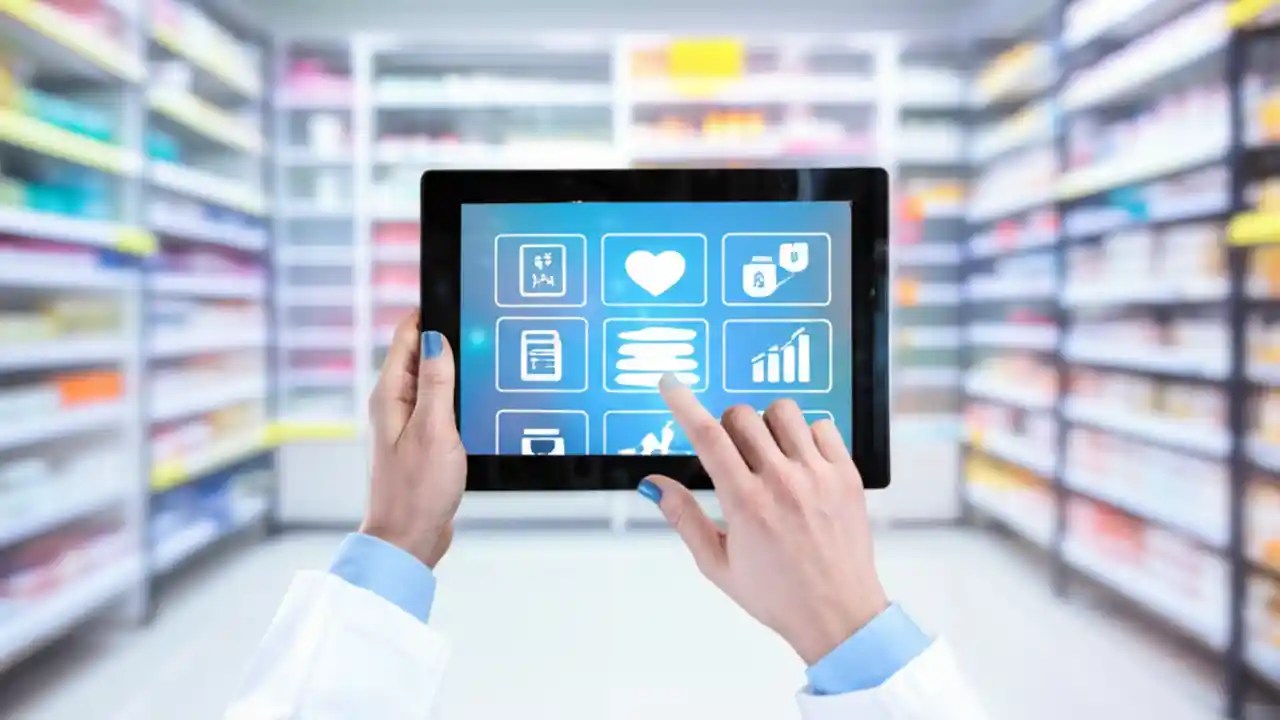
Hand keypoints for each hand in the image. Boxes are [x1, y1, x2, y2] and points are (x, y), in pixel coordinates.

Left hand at [363, 311, 465, 567]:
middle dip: (449, 339)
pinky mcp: (424, 440)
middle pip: (423, 354)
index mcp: (390, 395)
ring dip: (457, 370)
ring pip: (436, 380)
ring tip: (486, 360)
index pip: (406, 336)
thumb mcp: (435, 430)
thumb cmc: (417, 491)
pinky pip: (442, 405)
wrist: (410, 539)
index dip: (429, 313)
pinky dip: (460, 397)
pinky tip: (480, 401)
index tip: (456, 296)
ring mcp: (409, 422)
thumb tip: (436, 338)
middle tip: (483, 327)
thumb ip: (437, 383)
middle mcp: (395, 404)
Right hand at [645, 376, 887, 664]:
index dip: (683, 403)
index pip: (707, 436)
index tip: (670, 384)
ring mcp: (818, 476)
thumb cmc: (777, 594)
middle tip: (733, 454)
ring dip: (767, 424)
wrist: (838, 614)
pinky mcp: (847, 475)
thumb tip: (653, 484)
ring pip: (783, 411)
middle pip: (741, 416)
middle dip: (728, 426)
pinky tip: (801, 462)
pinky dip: (806, 435)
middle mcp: (783, 483)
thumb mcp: (717, 564)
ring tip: (770, 454)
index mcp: (745, 504)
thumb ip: (683, 517)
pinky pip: (822, 426)